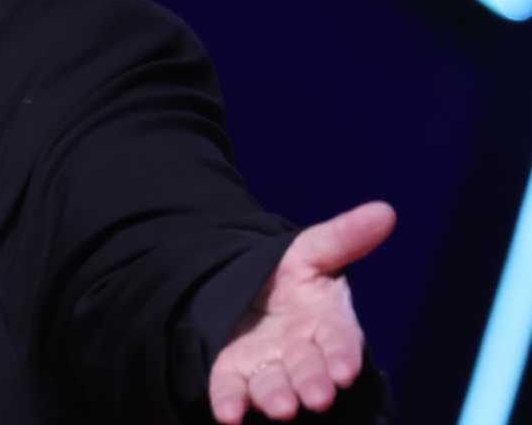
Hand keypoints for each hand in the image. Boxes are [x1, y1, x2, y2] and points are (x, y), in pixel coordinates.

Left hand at [208, 201, 395, 422]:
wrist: (246, 290)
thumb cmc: (290, 275)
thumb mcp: (311, 250)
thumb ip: (344, 237)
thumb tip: (385, 210)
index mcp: (327, 323)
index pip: (340, 341)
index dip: (343, 355)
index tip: (344, 370)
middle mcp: (302, 352)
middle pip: (309, 370)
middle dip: (313, 384)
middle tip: (316, 397)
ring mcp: (269, 366)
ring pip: (274, 385)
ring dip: (276, 397)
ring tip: (280, 408)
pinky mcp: (235, 373)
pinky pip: (232, 389)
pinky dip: (231, 402)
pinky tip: (229, 415)